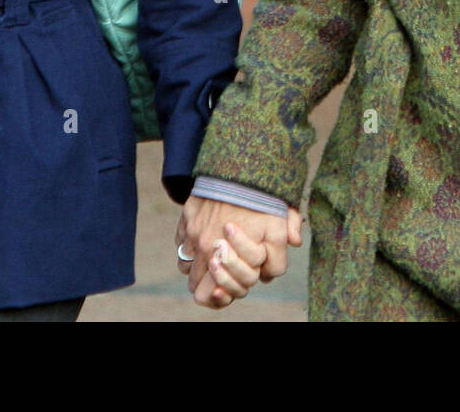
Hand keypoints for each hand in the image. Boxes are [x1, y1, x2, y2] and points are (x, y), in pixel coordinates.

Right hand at [175, 197, 302, 308]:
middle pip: (195, 283)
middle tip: (226, 270)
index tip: (233, 283)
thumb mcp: (279, 228)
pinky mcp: (186, 214)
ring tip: (214, 254)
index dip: (224, 293)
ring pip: (185, 263)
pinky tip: (205, 234)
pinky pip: (181, 240)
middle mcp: (202, 245)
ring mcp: (191, 229)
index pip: (208, 295)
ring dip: (197, 264)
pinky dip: (189, 243)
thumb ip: (278, 256)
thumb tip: (276, 265)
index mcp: (223, 256)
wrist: (242, 165)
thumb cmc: (262, 199)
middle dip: (210, 282)